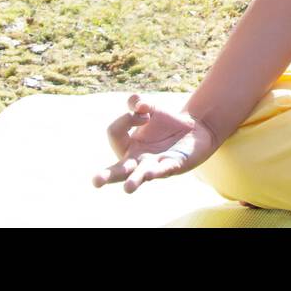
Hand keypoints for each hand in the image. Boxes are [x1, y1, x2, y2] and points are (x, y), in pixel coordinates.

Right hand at [92, 93, 218, 192]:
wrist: (195, 129)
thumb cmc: (166, 124)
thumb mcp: (151, 108)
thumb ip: (139, 102)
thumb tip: (138, 105)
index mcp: (128, 146)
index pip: (115, 133)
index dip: (126, 118)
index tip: (145, 113)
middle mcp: (137, 160)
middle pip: (118, 170)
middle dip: (106, 176)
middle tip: (96, 182)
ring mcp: (154, 165)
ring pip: (140, 176)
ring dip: (134, 181)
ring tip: (127, 188)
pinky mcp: (173, 165)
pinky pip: (164, 170)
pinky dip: (158, 171)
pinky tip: (150, 174)